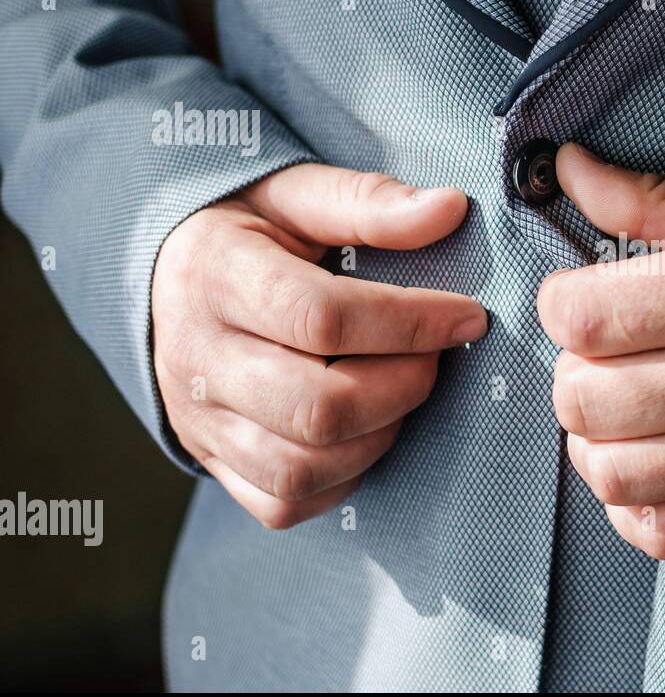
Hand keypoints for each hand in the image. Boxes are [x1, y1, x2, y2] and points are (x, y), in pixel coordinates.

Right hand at [152, 164, 486, 528]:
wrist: (165, 281)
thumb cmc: (247, 232)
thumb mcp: (295, 194)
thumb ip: (368, 202)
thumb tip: (450, 209)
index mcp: (216, 276)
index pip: (321, 317)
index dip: (410, 323)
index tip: (467, 316)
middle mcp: (198, 358)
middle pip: (316, 408)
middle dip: (403, 386)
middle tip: (434, 357)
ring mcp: (198, 420)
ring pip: (300, 467)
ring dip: (379, 437)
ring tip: (401, 390)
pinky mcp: (212, 461)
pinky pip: (283, 502)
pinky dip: (342, 480)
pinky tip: (366, 431)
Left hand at [537, 143, 664, 559]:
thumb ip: (654, 200)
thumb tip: (569, 170)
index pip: (582, 317)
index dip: (559, 304)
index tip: (579, 298)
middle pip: (582, 398)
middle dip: (572, 370)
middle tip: (603, 353)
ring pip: (610, 474)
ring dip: (594, 439)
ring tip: (622, 409)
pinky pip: (663, 533)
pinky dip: (634, 505)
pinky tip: (651, 463)